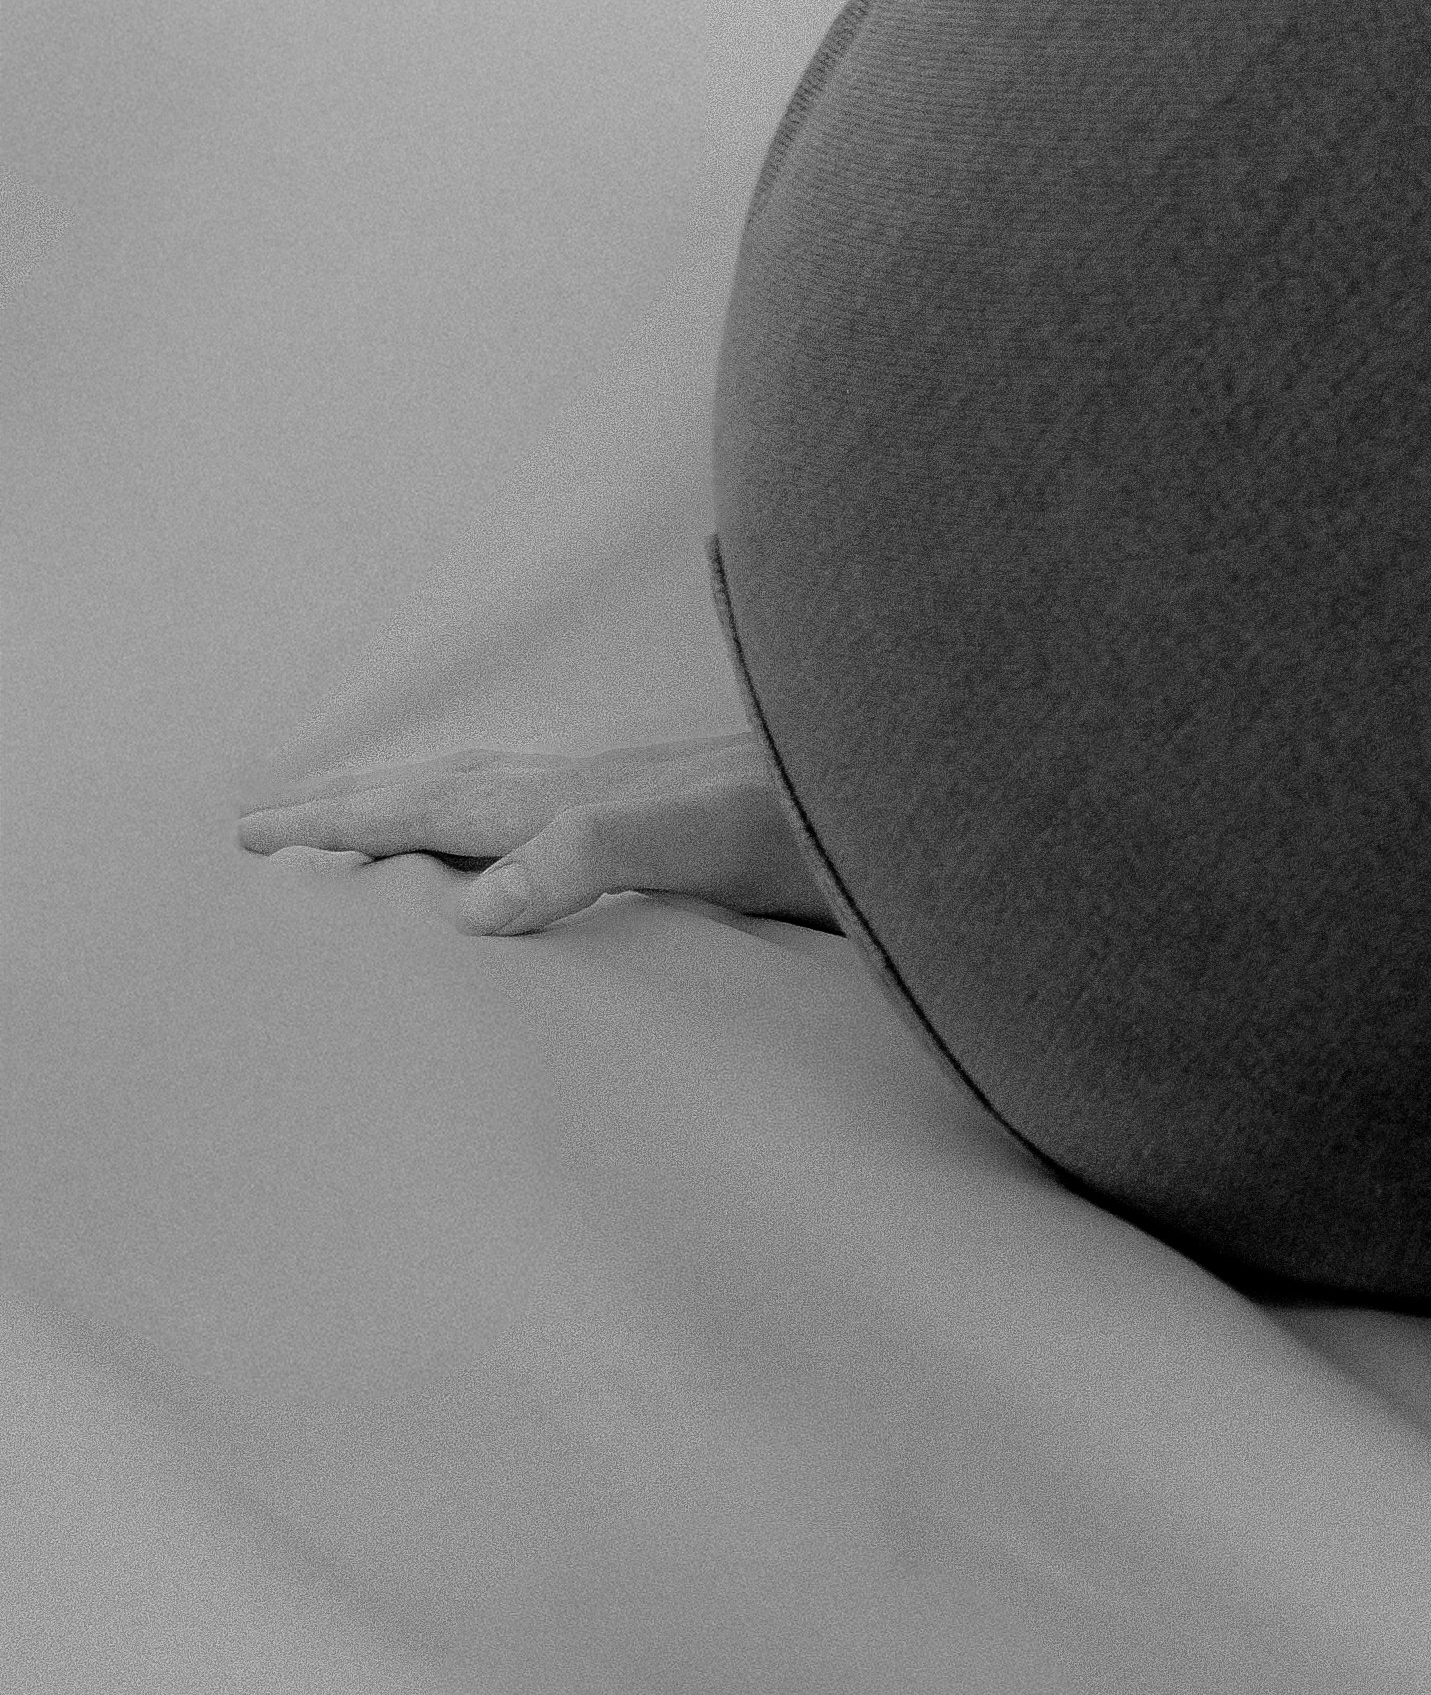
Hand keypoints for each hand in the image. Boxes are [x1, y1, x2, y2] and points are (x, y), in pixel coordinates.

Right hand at [235, 730, 844, 940]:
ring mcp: (638, 796)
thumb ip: (590, 856)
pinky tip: (518, 849)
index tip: (249, 830)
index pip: (431, 810)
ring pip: (495, 793)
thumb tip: (470, 907)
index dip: (340, 822)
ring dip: (418, 806)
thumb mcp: (700, 843)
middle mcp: (596, 788)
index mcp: (575, 801)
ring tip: (365, 821)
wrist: (918, 793)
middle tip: (265, 817)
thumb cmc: (818, 827)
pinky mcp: (682, 819)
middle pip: (447, 787)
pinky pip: (551, 818)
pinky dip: (498, 828)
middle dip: (352, 803)